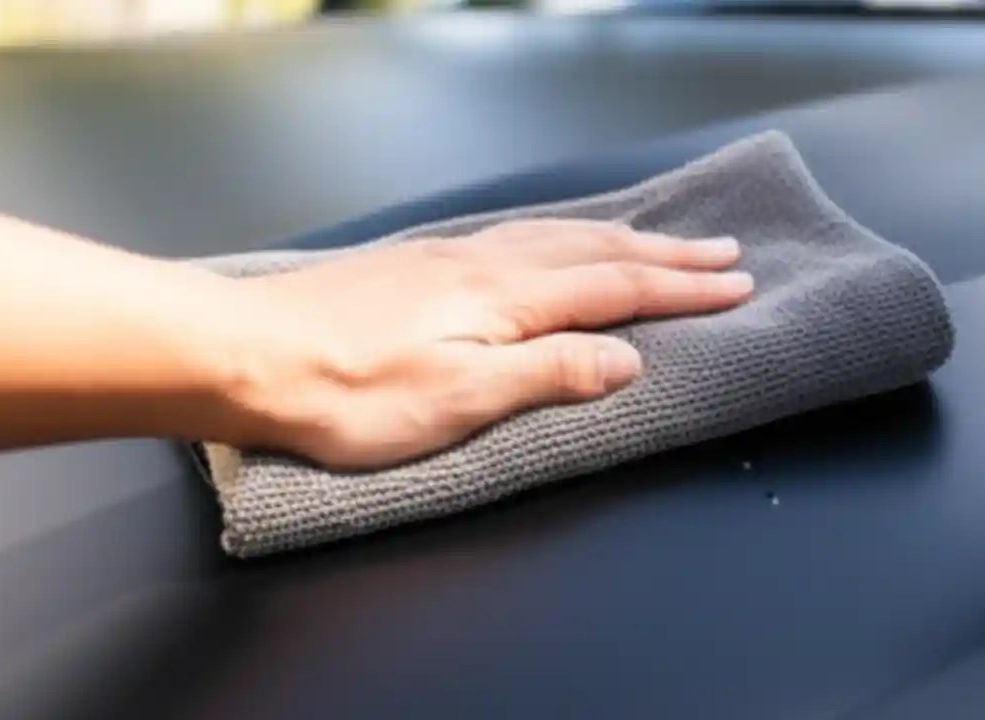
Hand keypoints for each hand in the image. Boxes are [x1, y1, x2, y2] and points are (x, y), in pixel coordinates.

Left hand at [226, 220, 751, 469]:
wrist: (246, 354)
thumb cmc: (349, 394)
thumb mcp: (460, 400)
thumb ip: (548, 373)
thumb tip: (628, 359)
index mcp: (507, 299)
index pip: (617, 289)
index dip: (682, 290)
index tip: (737, 287)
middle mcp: (487, 264)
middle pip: (597, 250)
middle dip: (668, 253)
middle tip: (725, 252)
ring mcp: (451, 256)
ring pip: (558, 235)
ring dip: (621, 237)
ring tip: (662, 237)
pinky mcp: (420, 262)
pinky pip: (518, 234)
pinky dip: (564, 232)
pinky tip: (557, 238)